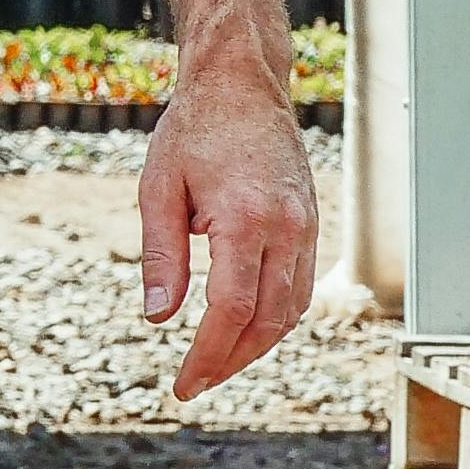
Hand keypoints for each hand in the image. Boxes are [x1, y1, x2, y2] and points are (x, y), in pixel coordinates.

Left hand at [138, 51, 316, 400]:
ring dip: (256, 346)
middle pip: (268, 321)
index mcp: (246, 219)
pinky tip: (245, 329)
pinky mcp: (310, 223)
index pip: (232, 311)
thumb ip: (161, 255)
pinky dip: (276, 317)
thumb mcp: (159, 188)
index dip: (208, 356)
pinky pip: (300, 287)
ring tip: (217, 364)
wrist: (243, 84)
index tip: (183, 384)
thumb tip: (158, 318)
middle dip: (231, 361)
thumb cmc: (194, 129)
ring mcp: (306, 226)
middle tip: (194, 383)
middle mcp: (286, 227)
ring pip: (292, 310)